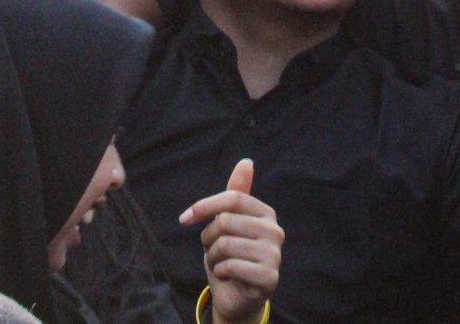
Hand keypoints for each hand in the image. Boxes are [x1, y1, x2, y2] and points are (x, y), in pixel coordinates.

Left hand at [178, 160, 282, 323]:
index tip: (184, 218)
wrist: (238, 297)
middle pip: (225, 222)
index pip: (233, 198)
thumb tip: (246, 161)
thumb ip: (236, 194)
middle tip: (211, 250)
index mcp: (266, 214)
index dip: (205, 205)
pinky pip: (229, 266)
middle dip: (208, 238)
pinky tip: (227, 276)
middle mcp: (275, 231)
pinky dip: (219, 272)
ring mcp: (274, 255)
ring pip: (224, 245)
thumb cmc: (231, 256)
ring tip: (219, 263)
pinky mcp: (268, 278)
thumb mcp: (228, 224)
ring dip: (211, 257)